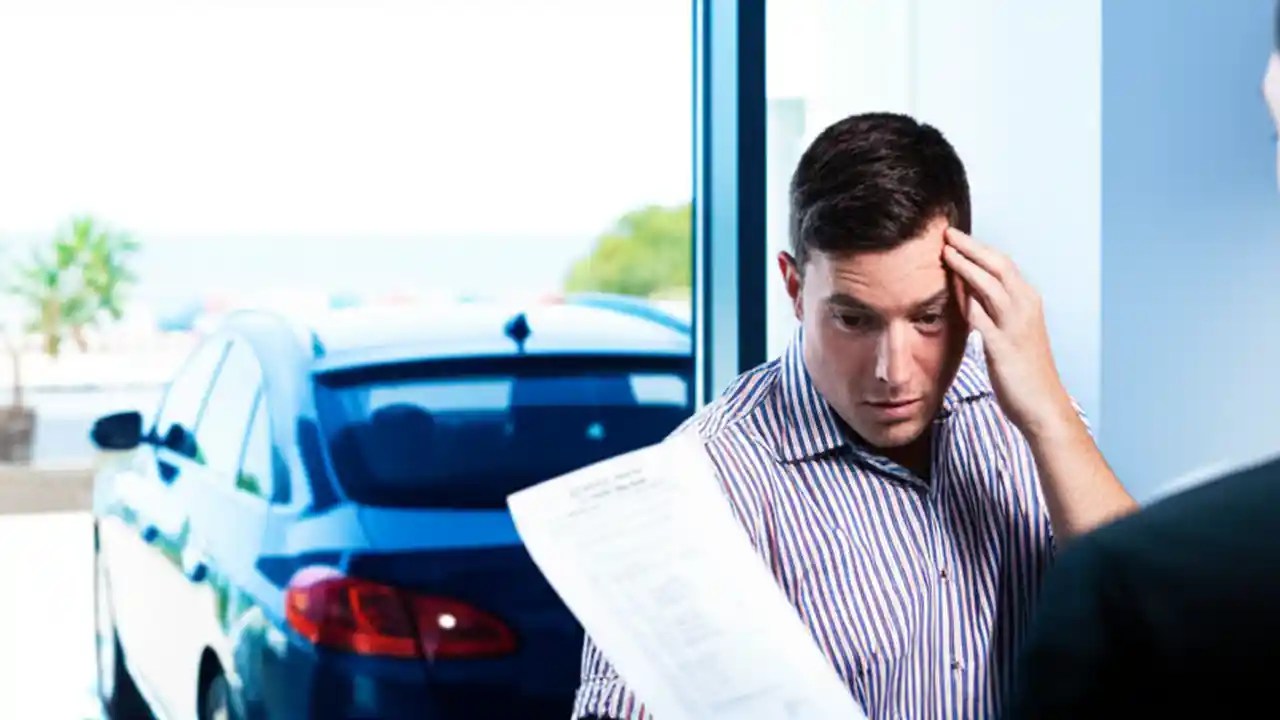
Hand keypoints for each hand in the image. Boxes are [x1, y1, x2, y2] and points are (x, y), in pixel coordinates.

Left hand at [941, 227, 1075, 437]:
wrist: (1043, 406)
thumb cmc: (1024, 371)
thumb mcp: (1010, 332)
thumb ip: (991, 310)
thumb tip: (967, 291)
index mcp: (1028, 302)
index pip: (1002, 264)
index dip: (979, 248)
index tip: (957, 237)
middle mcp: (1025, 308)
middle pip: (998, 265)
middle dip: (972, 247)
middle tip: (947, 233)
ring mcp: (1015, 326)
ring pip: (991, 285)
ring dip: (967, 266)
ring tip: (944, 252)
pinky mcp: (1003, 347)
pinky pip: (982, 318)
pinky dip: (967, 301)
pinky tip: (949, 290)